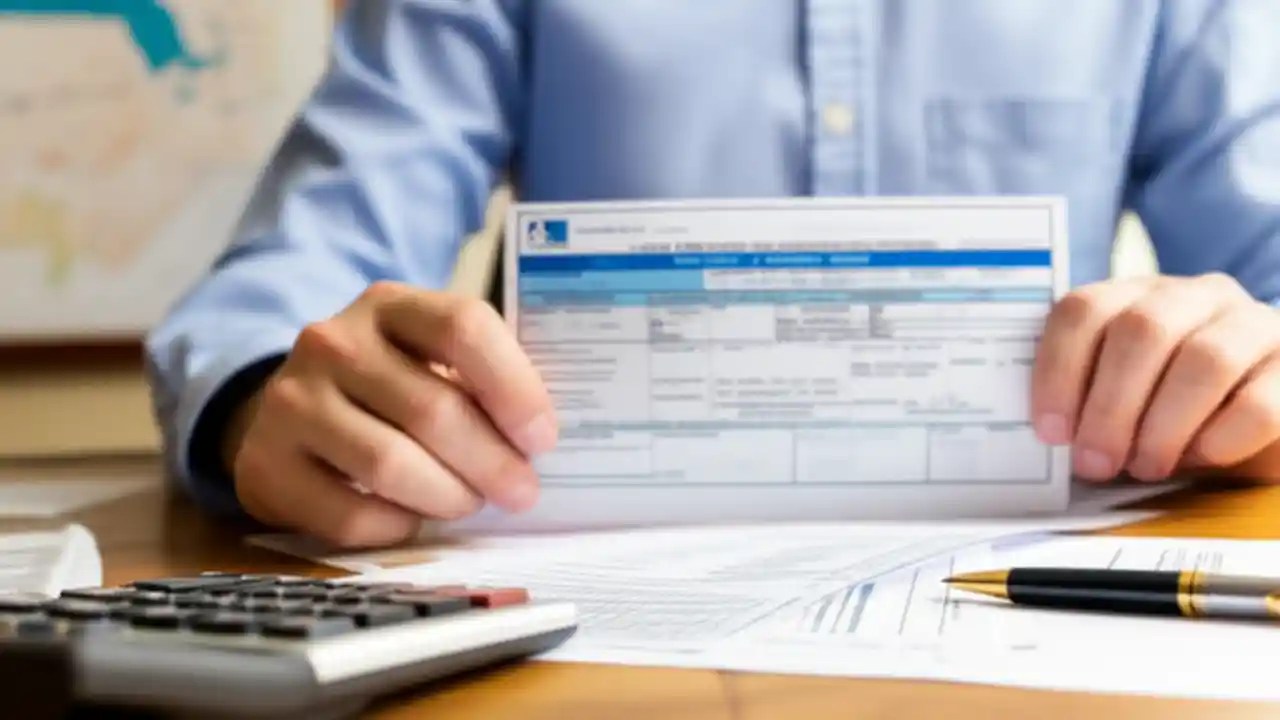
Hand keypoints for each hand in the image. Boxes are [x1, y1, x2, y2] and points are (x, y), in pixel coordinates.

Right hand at [225, 282, 557, 547]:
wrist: (282, 412)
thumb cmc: (386, 387)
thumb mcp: (427, 358)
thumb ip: (480, 379)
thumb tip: (542, 439)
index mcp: (389, 305)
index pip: (463, 327)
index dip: (515, 387)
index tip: (542, 437)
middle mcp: (334, 342)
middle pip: (433, 408)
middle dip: (492, 462)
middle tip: (521, 491)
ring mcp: (292, 402)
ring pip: (390, 465)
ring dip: (448, 497)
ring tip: (469, 503)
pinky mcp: (266, 464)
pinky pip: (349, 515)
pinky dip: (396, 527)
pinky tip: (413, 519)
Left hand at [1031, 273, 1279, 482]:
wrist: (1255, 419)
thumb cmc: (1170, 411)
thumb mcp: (1123, 396)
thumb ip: (1086, 400)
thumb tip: (1051, 436)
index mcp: (1138, 295)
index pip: (1084, 310)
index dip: (1058, 370)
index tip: (1052, 432)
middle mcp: (1197, 296)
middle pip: (1142, 331)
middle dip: (1111, 406)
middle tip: (1095, 462)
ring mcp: (1253, 325)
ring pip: (1205, 360)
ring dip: (1164, 425)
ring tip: (1146, 466)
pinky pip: (1260, 403)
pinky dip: (1223, 438)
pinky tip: (1203, 458)